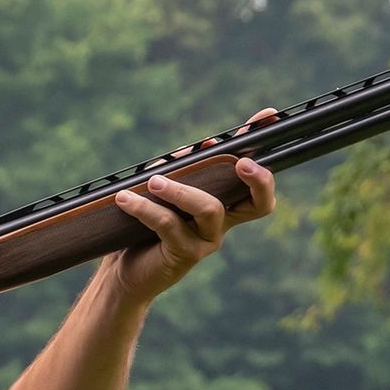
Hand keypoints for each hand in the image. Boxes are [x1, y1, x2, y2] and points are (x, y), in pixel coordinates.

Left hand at [111, 108, 279, 304]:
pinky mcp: (185, 255)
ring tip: (152, 182)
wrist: (122, 271)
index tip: (267, 118)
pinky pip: (169, 224)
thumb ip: (179, 168)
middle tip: (242, 162)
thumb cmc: (143, 226)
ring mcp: (206, 241)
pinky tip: (125, 200)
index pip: (254, 180)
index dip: (264, 149)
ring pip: (209, 208)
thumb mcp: (160, 190)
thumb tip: (197, 148)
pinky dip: (146, 208)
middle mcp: (221, 223)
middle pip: (260, 204)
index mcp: (223, 204)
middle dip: (258, 180)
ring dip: (180, 190)